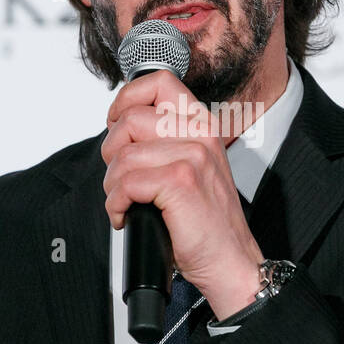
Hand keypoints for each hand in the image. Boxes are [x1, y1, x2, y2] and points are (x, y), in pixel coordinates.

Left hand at [101, 69, 263, 320]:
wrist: (231, 260)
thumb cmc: (206, 221)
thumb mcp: (194, 167)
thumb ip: (166, 141)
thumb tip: (120, 128)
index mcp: (203, 124)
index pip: (158, 82)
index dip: (126, 99)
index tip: (116, 123)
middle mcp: (200, 134)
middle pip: (130, 119)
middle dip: (112, 152)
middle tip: (121, 178)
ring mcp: (192, 156)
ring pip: (123, 155)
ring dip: (113, 185)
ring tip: (125, 202)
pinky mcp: (180, 182)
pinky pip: (126, 183)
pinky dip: (116, 205)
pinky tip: (127, 216)